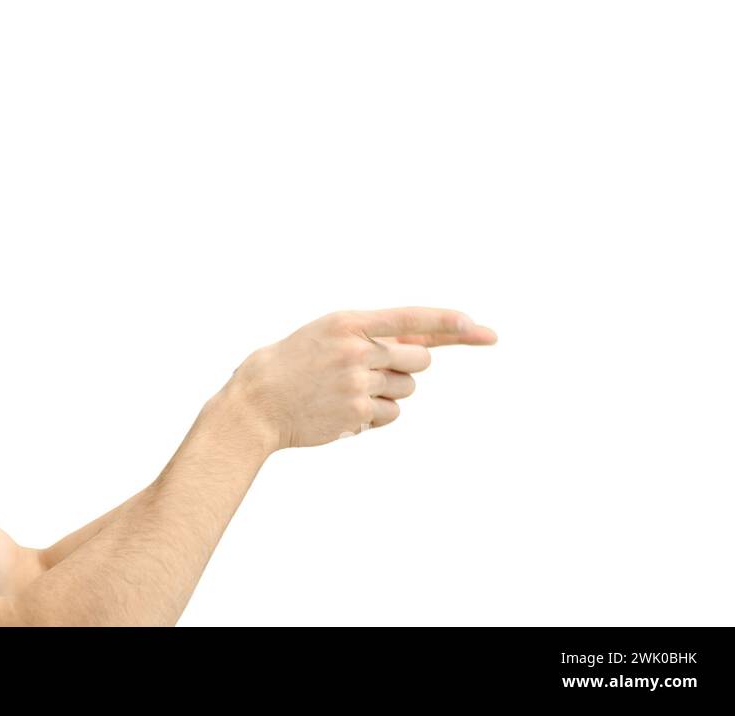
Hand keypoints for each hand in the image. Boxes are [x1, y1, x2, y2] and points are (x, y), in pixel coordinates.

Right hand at [227, 306, 496, 451]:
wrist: (257, 402)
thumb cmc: (293, 363)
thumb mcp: (327, 333)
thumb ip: (372, 334)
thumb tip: (426, 341)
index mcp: (347, 322)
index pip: (408, 318)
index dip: (447, 321)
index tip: (478, 325)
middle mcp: (356, 350)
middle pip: (419, 359)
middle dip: (408, 364)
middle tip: (375, 369)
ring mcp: (357, 384)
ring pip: (407, 388)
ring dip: (389, 391)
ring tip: (348, 390)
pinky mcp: (357, 415)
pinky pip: (391, 415)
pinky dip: (376, 415)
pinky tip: (344, 410)